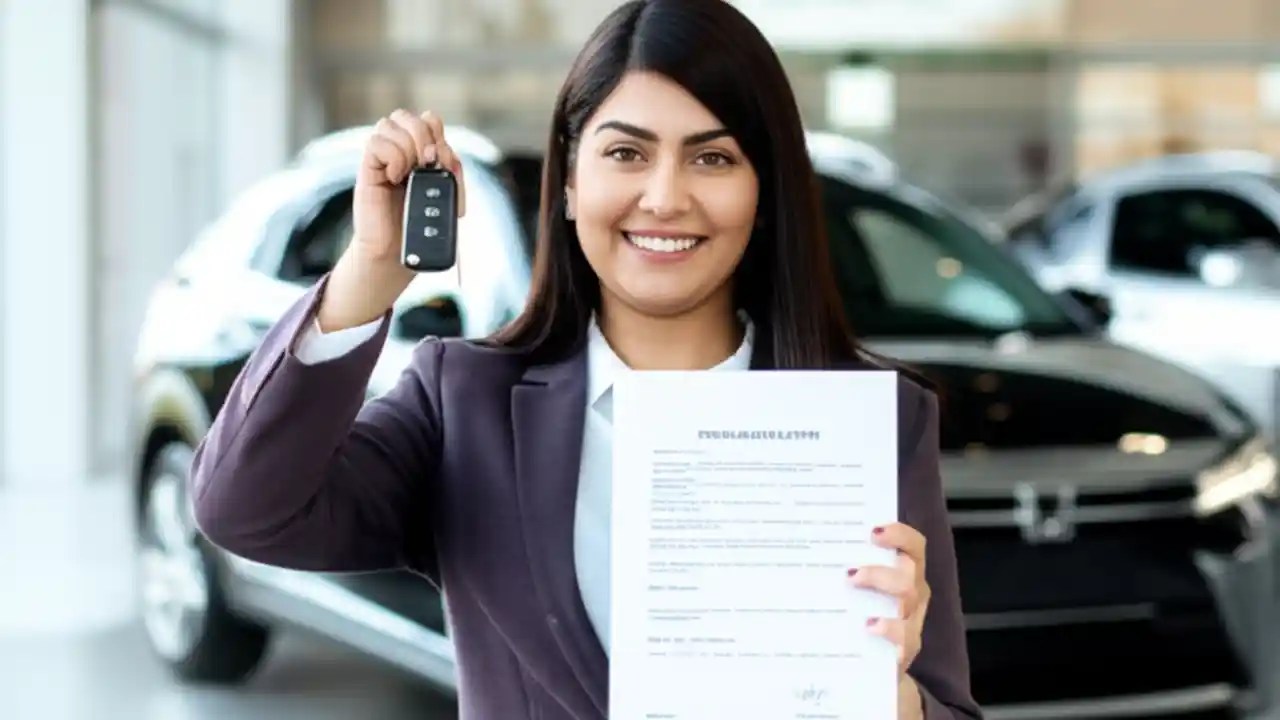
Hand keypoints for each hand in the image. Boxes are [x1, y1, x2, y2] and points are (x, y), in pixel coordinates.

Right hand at [353, 108, 466, 262]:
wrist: (395, 252)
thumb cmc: (419, 226)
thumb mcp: (449, 201)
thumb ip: (453, 175)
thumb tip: (444, 153)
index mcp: (421, 153)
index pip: (428, 120)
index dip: (436, 131)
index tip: (440, 157)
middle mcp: (400, 151)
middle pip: (406, 115)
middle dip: (423, 135)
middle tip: (426, 162)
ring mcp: (383, 158)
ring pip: (390, 123)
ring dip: (407, 146)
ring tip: (410, 173)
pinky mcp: (368, 168)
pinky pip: (376, 142)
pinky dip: (392, 157)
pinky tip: (396, 177)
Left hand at [848, 523, 929, 718]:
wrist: (871, 674)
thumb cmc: (858, 620)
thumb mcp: (854, 592)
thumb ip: (842, 569)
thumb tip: (803, 544)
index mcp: (903, 574)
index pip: (913, 546)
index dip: (900, 534)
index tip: (874, 530)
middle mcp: (912, 596)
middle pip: (910, 573)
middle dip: (881, 569)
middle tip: (851, 572)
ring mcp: (910, 624)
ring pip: (908, 601)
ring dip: (881, 589)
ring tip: (853, 588)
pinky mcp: (903, 652)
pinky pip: (905, 639)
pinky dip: (889, 629)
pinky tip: (868, 627)